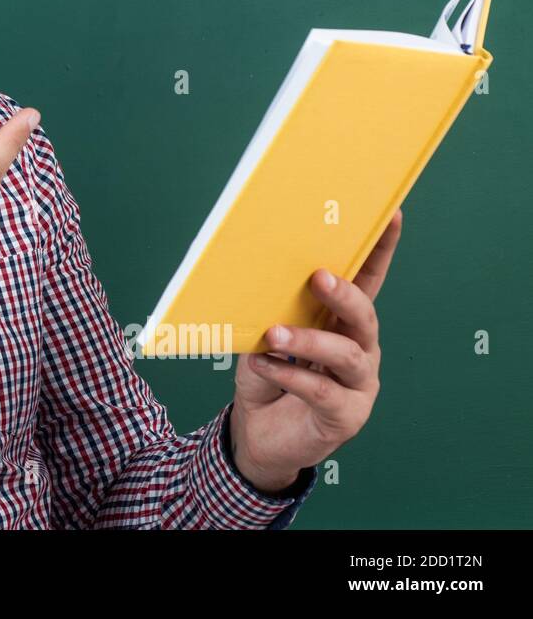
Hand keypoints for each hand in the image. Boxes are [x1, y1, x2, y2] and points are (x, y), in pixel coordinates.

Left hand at [230, 208, 402, 492]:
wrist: (256, 434)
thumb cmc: (265, 376)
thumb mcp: (265, 336)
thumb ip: (273, 310)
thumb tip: (260, 274)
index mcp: (343, 322)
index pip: (368, 281)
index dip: (381, 249)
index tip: (391, 214)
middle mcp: (360, 349)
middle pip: (365, 315)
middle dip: (345, 294)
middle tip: (318, 278)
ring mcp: (358, 384)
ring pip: (347, 355)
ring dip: (309, 341)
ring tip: (274, 333)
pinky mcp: (346, 416)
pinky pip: (321, 392)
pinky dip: (289, 375)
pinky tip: (263, 365)